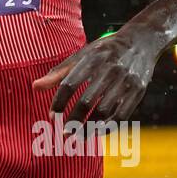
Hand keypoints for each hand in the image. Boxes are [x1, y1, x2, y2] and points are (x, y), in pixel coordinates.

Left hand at [32, 30, 158, 122]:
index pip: (70, 84)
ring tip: (77, 136)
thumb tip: (34, 88)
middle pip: (87, 100)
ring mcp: (125, 81)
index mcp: (92, 59)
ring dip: (89, 128)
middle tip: (63, 133)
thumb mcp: (81, 55)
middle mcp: (109, 69)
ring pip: (104, 111)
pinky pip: (121, 115)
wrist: (142, 41)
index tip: (52, 115)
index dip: (59, 102)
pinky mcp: (138, 91)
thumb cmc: (104, 51)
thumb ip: (58, 73)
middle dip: (73, 120)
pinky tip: (96, 132)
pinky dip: (108, 127)